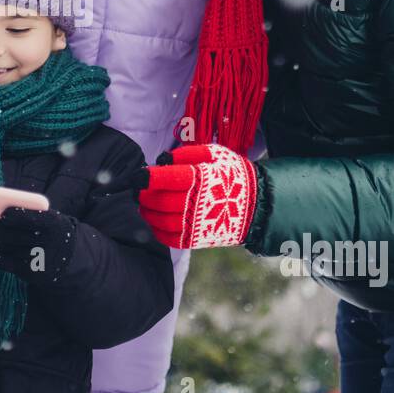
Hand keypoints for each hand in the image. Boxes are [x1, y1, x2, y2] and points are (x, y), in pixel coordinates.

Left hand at [0, 207, 76, 285]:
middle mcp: (48, 243)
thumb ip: (29, 216)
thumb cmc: (50, 231)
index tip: (3, 215)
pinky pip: (7, 264)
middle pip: (13, 236)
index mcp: (53, 224)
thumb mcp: (48, 220)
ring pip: (8, 249)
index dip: (15, 216)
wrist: (70, 257)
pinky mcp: (33, 273)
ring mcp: (40, 259)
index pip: (30, 218)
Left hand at [135, 143, 258, 249]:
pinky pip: (168, 238)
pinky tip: (155, 221)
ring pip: (160, 220)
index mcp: (199, 179)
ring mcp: (195, 223)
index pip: (165, 178)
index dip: (147, 178)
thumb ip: (187, 153)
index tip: (138, 176)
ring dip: (148, 212)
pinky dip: (157, 230)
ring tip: (144, 204)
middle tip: (139, 190)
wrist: (255, 205)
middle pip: (159, 200)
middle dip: (144, 195)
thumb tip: (163, 159)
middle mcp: (195, 202)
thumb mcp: (214, 154)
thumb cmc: (231, 175)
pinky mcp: (196, 239)